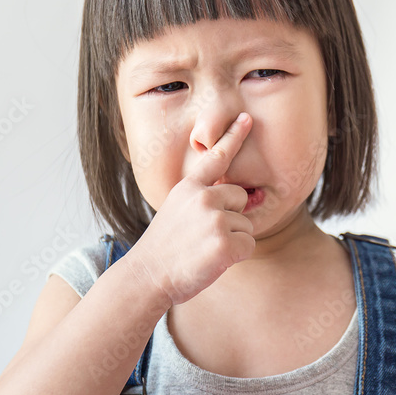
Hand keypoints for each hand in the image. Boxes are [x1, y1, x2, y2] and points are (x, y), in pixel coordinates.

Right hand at [127, 112, 255, 305]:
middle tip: (204, 237)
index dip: (234, 136)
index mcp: (189, 187)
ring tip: (203, 250)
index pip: (216, 157)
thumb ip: (202, 199)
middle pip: (240, 198)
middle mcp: (203, 197)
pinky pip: (248, 245)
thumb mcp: (177, 211)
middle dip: (231, 218)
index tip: (248, 118)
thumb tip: (242, 196)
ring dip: (232, 240)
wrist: (147, 276)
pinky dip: (236, 256)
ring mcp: (214, 219)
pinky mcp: (224, 243)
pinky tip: (213, 261)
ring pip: (246, 225)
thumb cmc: (165, 248)